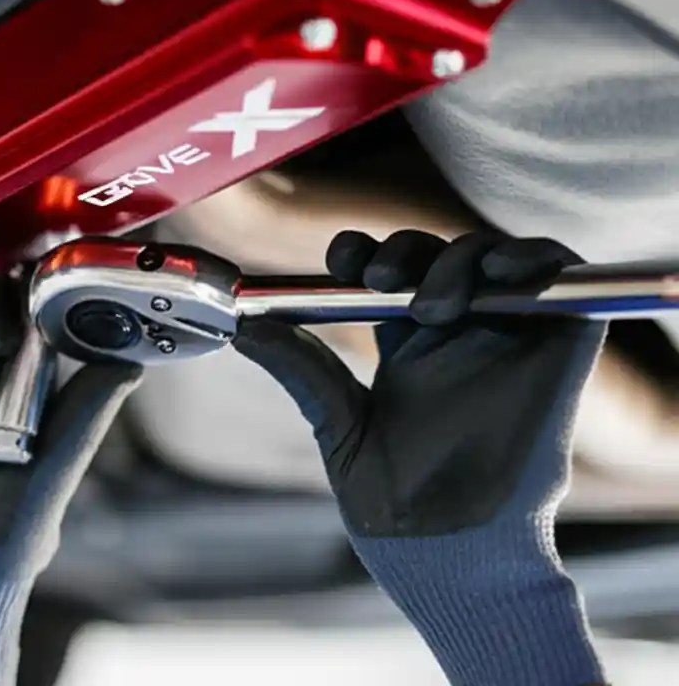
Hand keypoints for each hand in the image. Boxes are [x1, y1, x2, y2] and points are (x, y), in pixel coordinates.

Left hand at [234, 230, 606, 685]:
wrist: (446, 555)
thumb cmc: (393, 507)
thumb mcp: (339, 426)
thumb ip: (301, 370)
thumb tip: (243, 326)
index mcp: (407, 348)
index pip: (387, 274)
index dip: (364, 253)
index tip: (342, 260)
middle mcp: (458, 335)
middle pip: (435, 255)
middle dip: (404, 250)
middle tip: (379, 280)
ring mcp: (507, 338)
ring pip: (490, 257)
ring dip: (458, 258)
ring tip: (430, 305)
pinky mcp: (558, 347)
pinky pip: (562, 276)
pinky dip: (537, 257)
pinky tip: (503, 271)